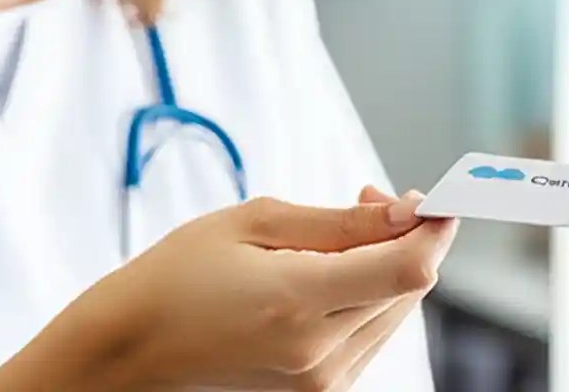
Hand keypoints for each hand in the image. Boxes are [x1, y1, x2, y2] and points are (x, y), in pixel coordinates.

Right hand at [13, 187, 454, 390]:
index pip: (409, 268)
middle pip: (409, 288)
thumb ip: (339, 220)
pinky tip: (333, 270)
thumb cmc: (176, 277)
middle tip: (369, 195)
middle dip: (408, 236)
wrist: (130, 353)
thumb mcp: (252, 223)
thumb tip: (406, 210)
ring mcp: (321, 384)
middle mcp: (320, 355)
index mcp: (299, 304)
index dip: (435, 227)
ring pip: (394, 313)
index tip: (439, 194)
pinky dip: (367, 297)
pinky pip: (369, 336)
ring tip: (343, 230)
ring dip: (389, 265)